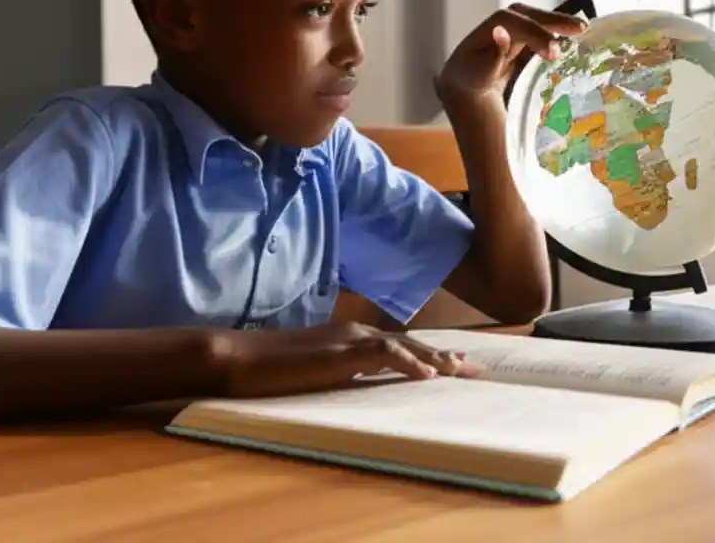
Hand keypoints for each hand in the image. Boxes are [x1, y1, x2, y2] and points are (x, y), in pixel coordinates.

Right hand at [208, 322, 479, 397]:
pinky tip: (427, 375)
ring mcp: (348, 339)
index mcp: (351, 336)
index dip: (429, 353)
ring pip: (404, 345)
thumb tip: (364, 383)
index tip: (454, 363)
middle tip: (474, 367)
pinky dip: (407, 363)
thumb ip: (343, 372)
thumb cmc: (272, 368)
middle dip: (444, 354)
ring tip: (460, 370)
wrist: (241, 358)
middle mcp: (356, 332)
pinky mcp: (339, 353)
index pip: (400, 343)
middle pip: (411, 342)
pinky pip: (383, 355)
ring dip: (434, 358)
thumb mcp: (317, 371)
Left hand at [435, 2, 585, 105]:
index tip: (553, 51)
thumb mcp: (478, 74)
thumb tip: (501, 32)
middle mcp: (502, 24)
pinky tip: (575, 39)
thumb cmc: (471, 80)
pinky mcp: (524, 38)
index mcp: (488, 29)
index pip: (514, 22)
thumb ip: (492, 57)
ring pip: (538, 20)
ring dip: (560, 23)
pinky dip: (558, 32)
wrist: (467, 83)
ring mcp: (514, 29)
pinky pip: (542, 31)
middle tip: (579, 29)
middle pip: (529, 14)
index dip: (535, 32)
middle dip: (554, 19)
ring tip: (582, 30)